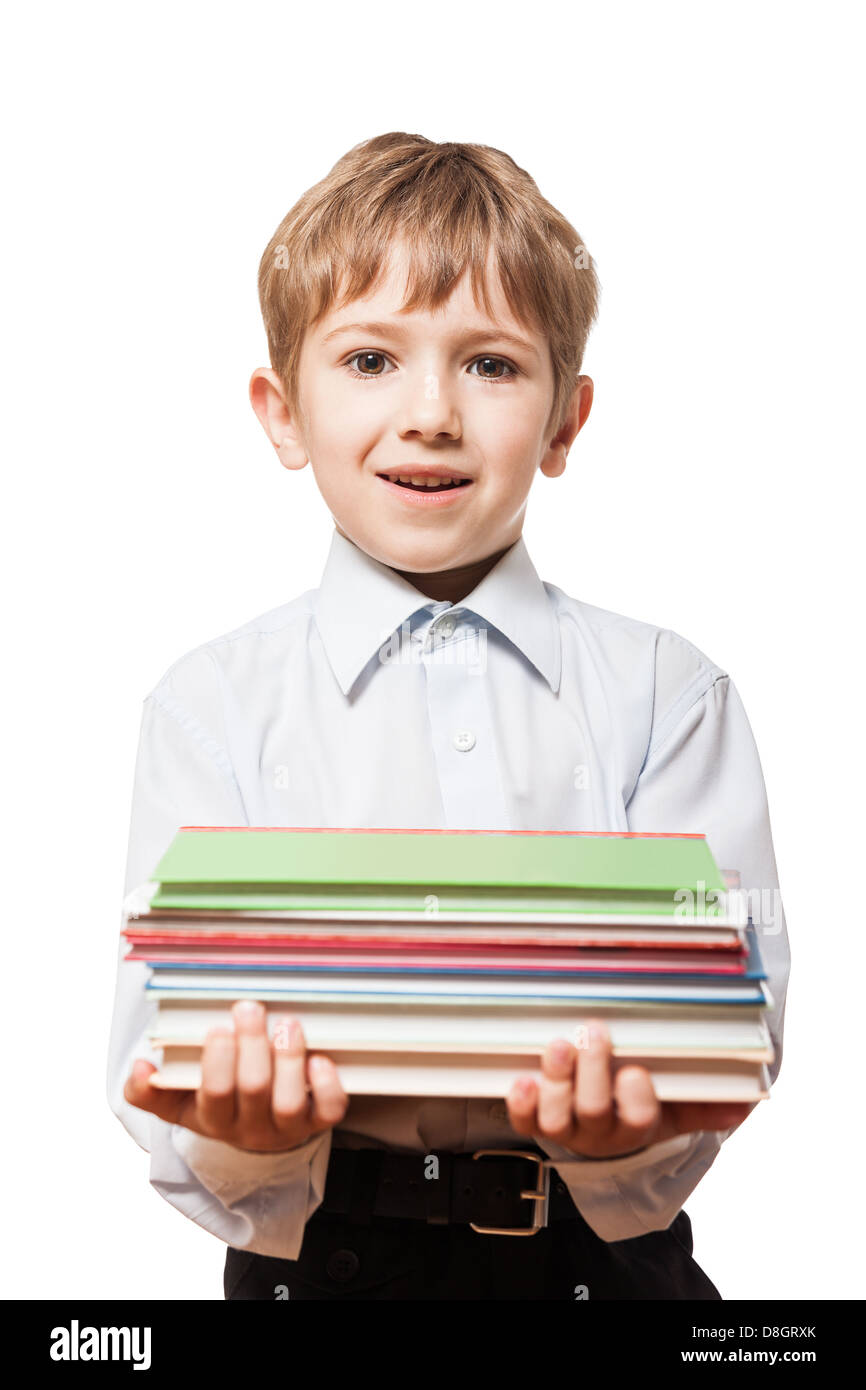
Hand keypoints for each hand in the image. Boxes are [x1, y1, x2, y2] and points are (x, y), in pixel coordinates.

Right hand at [123, 1001, 348, 1151]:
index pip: (215, 1094)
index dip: (218, 1062)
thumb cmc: (212, 1102)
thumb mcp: (174, 1101)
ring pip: (290, 1102)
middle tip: (249, 1008)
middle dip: (252, 1046)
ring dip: (289, 1059)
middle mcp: (250, 1127)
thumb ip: (147, 1089)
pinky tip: (320, 1058)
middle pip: (254, 1090)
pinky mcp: (317, 1121)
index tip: (218, 1027)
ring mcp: (286, 1127)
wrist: (249, 1130)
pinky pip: (330, 1111)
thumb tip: (140, 1067)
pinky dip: (328, 1085)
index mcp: (213, 1118)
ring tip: (286, 1024)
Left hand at [506, 1020, 755, 1158]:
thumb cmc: (639, 1107)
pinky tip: (522, 1078)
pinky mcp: (538, 1120)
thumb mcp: (675, 1107)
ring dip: (556, 1080)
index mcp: (638, 1126)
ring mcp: (567, 1128)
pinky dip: (521, 1101)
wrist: (603, 1132)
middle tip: (594, 1032)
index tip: (636, 1070)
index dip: (636, 1097)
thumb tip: (748, 1100)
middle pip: (595, 1110)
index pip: (641, 1117)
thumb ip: (707, 1101)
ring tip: (558, 1047)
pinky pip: (525, 1120)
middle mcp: (600, 1131)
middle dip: (593, 1071)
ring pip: (557, 1117)